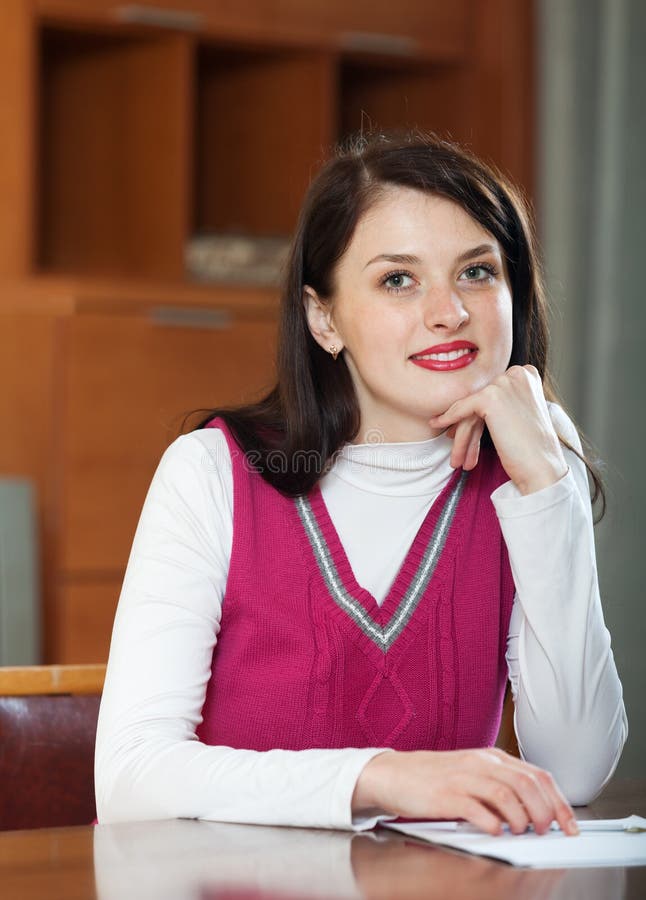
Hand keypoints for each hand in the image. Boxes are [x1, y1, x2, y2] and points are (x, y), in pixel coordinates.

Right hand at [352, 748, 578, 835]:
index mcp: (491, 758)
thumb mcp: (473, 774)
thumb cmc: (434, 778)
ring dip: (522, 818)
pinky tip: (495, 831)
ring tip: (522, 832)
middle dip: (545, 812)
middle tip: (547, 832)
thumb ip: (501, 787)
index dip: (558, 801)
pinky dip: (492, 823)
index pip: (537, 775)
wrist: (394, 774)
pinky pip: (477, 808)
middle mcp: (481, 763)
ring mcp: (463, 777)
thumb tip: (534, 813)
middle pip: (527, 783)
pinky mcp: (446, 794)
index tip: (569, 825)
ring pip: (507, 794)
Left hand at [429, 366, 567, 494]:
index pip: (493, 391)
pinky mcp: (491, 397)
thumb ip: (505, 401)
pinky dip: (448, 418)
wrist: (542, 466)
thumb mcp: (522, 413)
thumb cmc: (534, 447)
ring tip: (454, 455)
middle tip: (453, 438)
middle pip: (481, 400)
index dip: (477, 411)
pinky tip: (438, 425)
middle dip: (467, 423)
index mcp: (527, 374)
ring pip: (471, 407)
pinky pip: (462, 408)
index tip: (466, 428)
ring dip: (460, 433)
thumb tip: (476, 402)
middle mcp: (517, 373)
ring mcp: (504, 383)